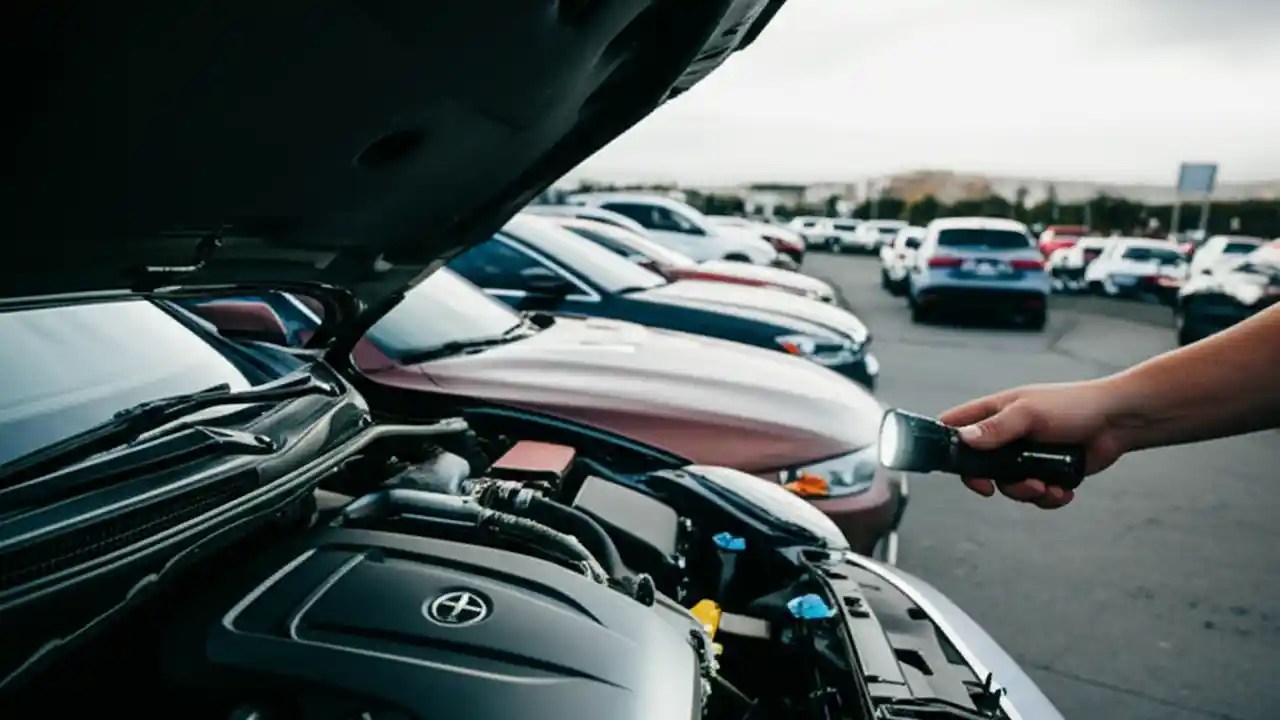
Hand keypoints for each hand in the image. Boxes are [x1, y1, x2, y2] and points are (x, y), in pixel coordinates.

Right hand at [939, 380, 1131, 508]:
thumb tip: (963, 440)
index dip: (949, 449)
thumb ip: (996, 427)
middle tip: (1004, 488)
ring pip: (1009, 485)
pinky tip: (1064, 491)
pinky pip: (1037, 494)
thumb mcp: (1030, 413)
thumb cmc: (1073, 406)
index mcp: (993, 413)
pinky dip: (1048, 497)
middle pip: (980, 467)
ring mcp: (1026, 456)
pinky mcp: (1047, 472)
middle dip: (995, 481)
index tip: (961, 468)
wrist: (1118, 421)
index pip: (955, 428)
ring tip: (1046, 488)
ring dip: (1026, 493)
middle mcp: (1005, 436)